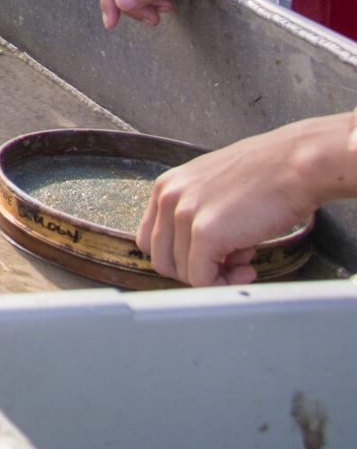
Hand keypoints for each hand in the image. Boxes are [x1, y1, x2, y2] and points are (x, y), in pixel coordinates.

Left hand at [137, 115, 352, 286]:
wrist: (296, 164)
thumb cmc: (268, 175)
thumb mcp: (216, 189)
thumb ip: (198, 215)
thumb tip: (199, 253)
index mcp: (167, 186)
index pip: (151, 239)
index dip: (182, 256)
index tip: (212, 256)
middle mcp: (167, 197)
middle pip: (161, 258)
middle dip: (196, 269)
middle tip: (231, 262)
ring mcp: (183, 214)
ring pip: (181, 272)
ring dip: (216, 276)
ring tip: (245, 259)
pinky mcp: (205, 232)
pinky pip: (202, 279)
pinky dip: (224, 284)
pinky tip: (249, 270)